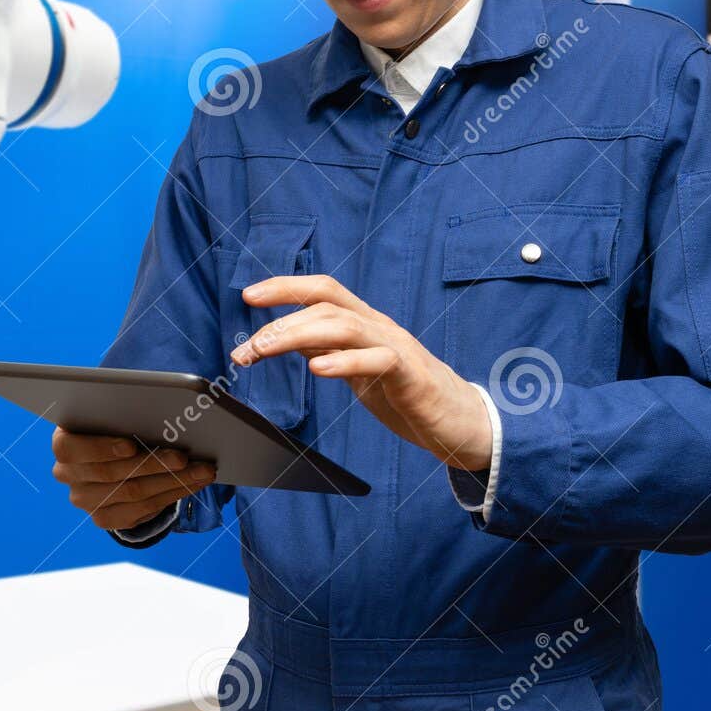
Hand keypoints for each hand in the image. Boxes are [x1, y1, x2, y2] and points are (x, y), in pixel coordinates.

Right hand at [50, 428, 216, 530]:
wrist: (108, 454)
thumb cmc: (113, 424)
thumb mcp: (111, 414)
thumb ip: (123, 412)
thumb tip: (164, 407)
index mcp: (63, 444)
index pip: (72, 448)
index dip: (101, 448)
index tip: (130, 445)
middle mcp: (67, 475)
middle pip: (112, 474)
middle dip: (153, 464)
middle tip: (184, 457)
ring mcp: (86, 500)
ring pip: (134, 494)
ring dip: (174, 481)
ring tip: (202, 470)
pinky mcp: (105, 518)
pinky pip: (144, 510)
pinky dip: (173, 494)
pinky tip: (194, 483)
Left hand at [229, 275, 493, 471]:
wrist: (462, 423)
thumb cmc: (407, 394)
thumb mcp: (357, 368)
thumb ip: (328, 349)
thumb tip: (286, 338)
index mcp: (365, 323)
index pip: (322, 291)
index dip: (285, 287)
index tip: (248, 296)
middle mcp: (380, 327)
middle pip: (326, 306)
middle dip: (280, 322)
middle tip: (248, 348)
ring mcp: (397, 348)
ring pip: (344, 326)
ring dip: (297, 335)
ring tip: (266, 350)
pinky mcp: (412, 377)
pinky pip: (378, 360)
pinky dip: (345, 362)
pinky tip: (318, 369)